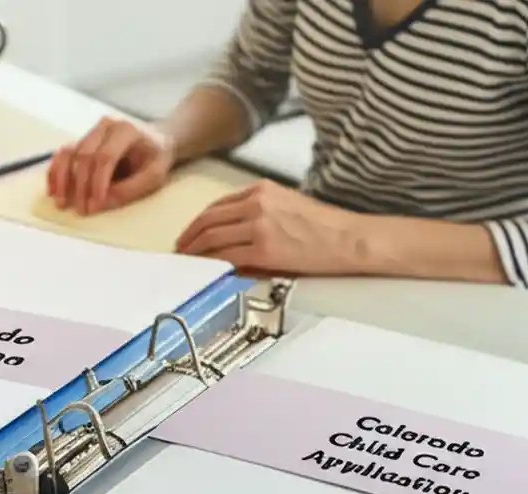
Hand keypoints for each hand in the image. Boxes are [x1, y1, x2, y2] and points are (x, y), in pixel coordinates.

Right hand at [47, 116, 175, 214]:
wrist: (157, 140)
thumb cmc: (156, 158)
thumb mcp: (154, 176)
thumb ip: (130, 189)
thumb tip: (102, 204)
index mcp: (125, 130)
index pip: (105, 156)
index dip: (98, 182)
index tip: (96, 205)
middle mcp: (105, 126)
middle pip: (84, 156)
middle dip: (81, 186)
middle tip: (81, 210)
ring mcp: (91, 132)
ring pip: (69, 153)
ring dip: (62, 180)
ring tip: (61, 202)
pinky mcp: (82, 141)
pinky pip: (63, 155)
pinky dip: (56, 173)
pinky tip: (53, 191)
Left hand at [175, 181, 362, 274]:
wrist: (348, 238)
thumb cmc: (325, 227)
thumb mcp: (287, 206)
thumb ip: (258, 213)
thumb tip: (233, 235)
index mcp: (261, 190)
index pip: (218, 205)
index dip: (198, 221)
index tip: (190, 233)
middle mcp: (256, 203)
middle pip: (208, 220)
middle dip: (189, 236)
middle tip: (180, 249)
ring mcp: (258, 226)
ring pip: (212, 238)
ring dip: (195, 251)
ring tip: (188, 262)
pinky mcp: (264, 249)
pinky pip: (227, 257)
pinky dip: (212, 264)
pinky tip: (207, 270)